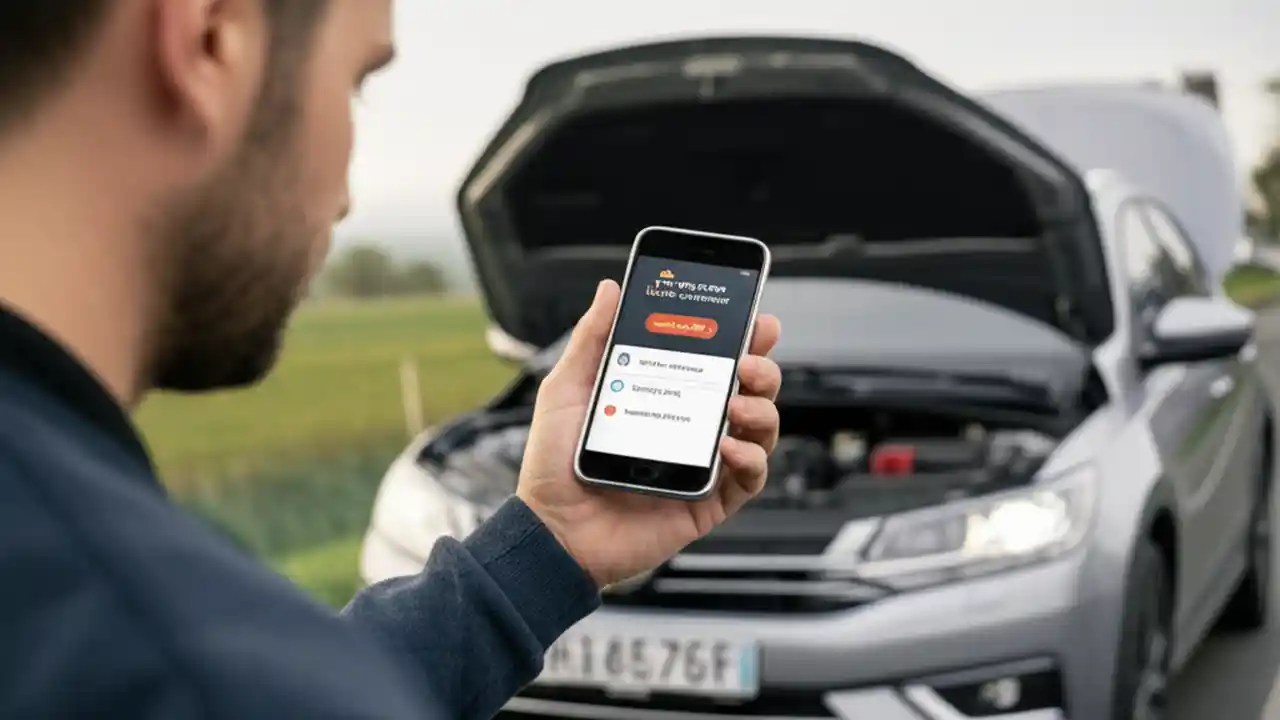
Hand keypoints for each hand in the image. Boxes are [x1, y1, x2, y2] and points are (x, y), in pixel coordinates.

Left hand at [517, 280, 781, 588]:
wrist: (551, 528)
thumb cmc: (555, 464)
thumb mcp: (567, 389)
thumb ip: (592, 338)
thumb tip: (612, 288)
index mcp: (664, 398)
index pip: (714, 362)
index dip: (743, 340)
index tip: (757, 320)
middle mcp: (689, 429)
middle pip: (749, 391)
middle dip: (762, 369)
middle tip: (750, 360)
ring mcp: (702, 465)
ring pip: (759, 431)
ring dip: (761, 410)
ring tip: (735, 402)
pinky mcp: (707, 502)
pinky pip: (749, 479)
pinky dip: (750, 459)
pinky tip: (727, 446)